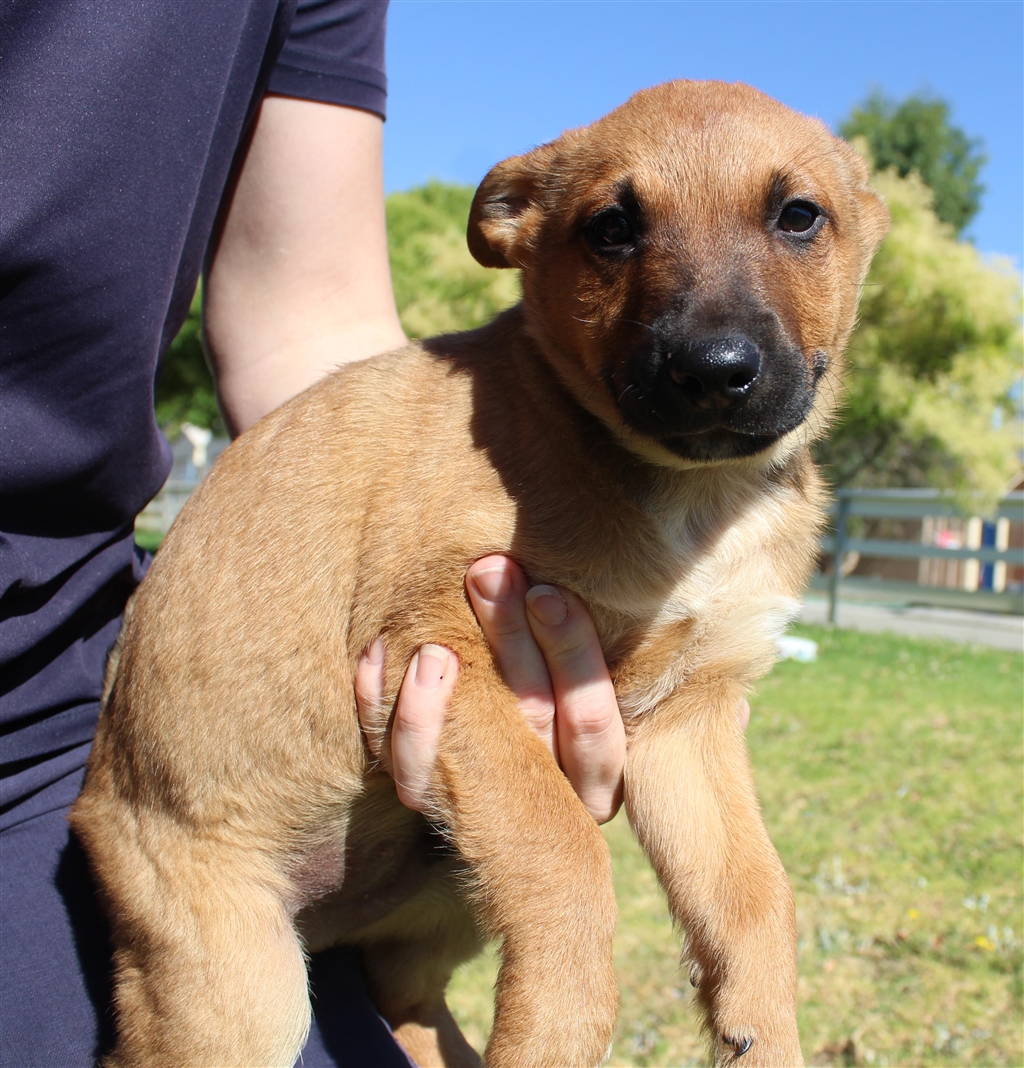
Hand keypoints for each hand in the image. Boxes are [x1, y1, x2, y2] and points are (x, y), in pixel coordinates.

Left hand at [356, 556, 750, 823]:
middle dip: (509, 640)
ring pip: (466, 752)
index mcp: (600, 778)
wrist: (531, 893)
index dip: (572, 655)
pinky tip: (377, 659)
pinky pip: (407, 767)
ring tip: (430, 647)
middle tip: (488, 572)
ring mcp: (489, 802)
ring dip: (441, 696)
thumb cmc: (576, 768)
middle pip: (531, 721)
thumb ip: (657, 719)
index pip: (595, 724)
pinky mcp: (434, 799)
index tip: (547, 592)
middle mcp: (551, 798)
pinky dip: (385, 711)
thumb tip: (744, 706)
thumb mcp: (621, 744)